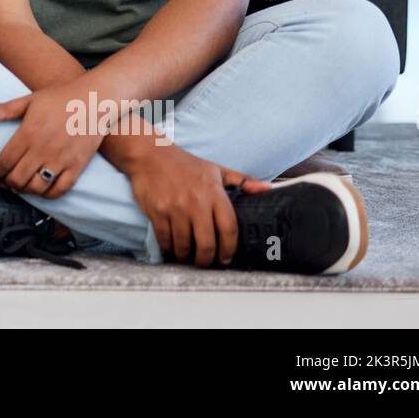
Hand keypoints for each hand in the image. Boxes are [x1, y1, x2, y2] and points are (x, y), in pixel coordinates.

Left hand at [0, 84, 103, 198]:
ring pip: (36, 187)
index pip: (4, 162)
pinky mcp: (77, 166)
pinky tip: (43, 189)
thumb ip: (5, 109)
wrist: (95, 100)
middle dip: (8, 183)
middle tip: (6, 181)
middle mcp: (42, 149)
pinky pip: (60, 190)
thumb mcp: (31, 99)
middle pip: (17, 179)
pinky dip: (49, 195)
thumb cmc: (61, 97)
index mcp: (28, 133)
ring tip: (23, 186)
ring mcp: (60, 160)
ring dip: (26, 190)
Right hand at [120, 140, 270, 266]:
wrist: (150, 155)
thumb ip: (242, 181)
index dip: (229, 249)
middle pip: (207, 244)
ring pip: (184, 245)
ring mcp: (176, 208)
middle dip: (206, 259)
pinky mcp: (157, 212)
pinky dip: (168, 248)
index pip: (228, 229)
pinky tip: (171, 247)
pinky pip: (165, 239)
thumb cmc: (185, 164)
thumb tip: (268, 189)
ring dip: (185, 255)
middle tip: (205, 262)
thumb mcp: (216, 170)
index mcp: (214, 193)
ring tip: (186, 255)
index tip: (226, 258)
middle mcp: (196, 202)